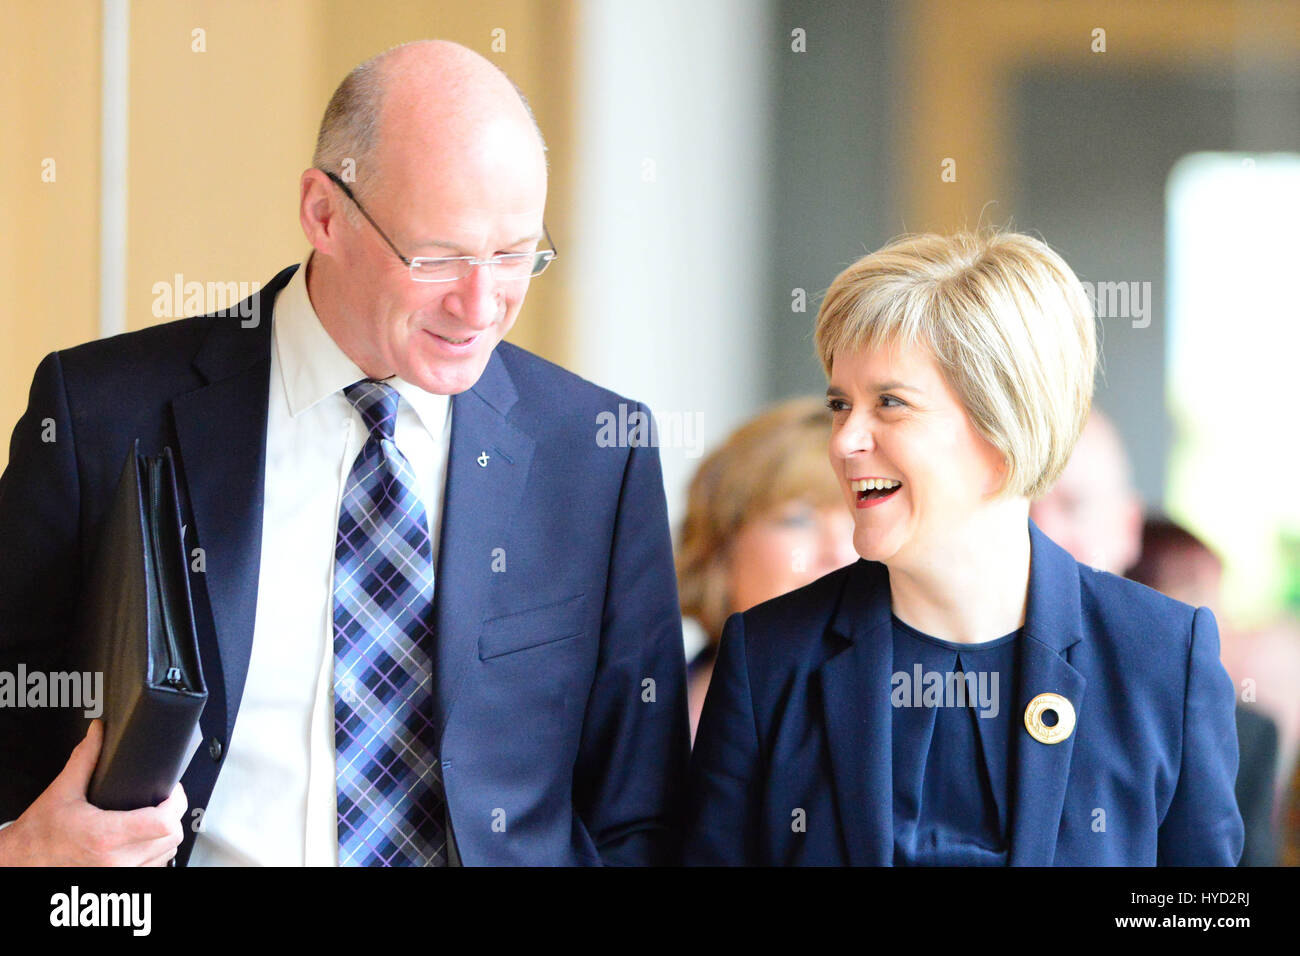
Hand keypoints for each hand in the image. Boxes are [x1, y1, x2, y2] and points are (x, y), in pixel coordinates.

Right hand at [0, 719, 186, 865]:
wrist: (20, 863)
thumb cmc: (37, 836)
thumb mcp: (62, 792)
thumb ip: (86, 758)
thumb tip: (99, 732)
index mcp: (105, 836)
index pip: (164, 822)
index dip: (176, 801)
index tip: (171, 789)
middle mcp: (116, 861)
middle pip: (172, 837)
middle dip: (173, 814)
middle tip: (163, 799)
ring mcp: (119, 876)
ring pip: (166, 854)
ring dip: (165, 835)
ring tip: (154, 818)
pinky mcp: (119, 885)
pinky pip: (153, 868)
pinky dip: (155, 853)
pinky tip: (144, 840)